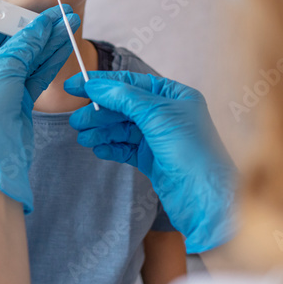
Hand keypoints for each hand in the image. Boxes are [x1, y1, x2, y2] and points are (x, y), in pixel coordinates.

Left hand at [0, 5, 79, 213]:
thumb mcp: (5, 66)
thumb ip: (27, 42)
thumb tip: (43, 23)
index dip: (22, 17)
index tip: (43, 8)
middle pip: (20, 41)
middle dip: (43, 28)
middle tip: (65, 14)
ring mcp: (6, 83)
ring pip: (33, 56)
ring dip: (52, 41)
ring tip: (71, 24)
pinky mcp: (22, 97)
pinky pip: (39, 72)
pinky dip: (53, 59)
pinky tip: (66, 44)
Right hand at [65, 71, 235, 252]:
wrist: (207, 200)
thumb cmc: (193, 154)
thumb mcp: (157, 116)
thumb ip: (124, 98)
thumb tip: (97, 85)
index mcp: (175, 96)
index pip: (131, 83)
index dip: (102, 83)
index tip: (75, 85)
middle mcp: (168, 115)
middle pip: (124, 106)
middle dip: (99, 112)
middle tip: (77, 120)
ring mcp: (160, 138)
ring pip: (122, 129)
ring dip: (102, 131)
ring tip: (83, 137)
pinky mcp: (153, 160)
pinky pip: (125, 148)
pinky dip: (110, 147)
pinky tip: (98, 148)